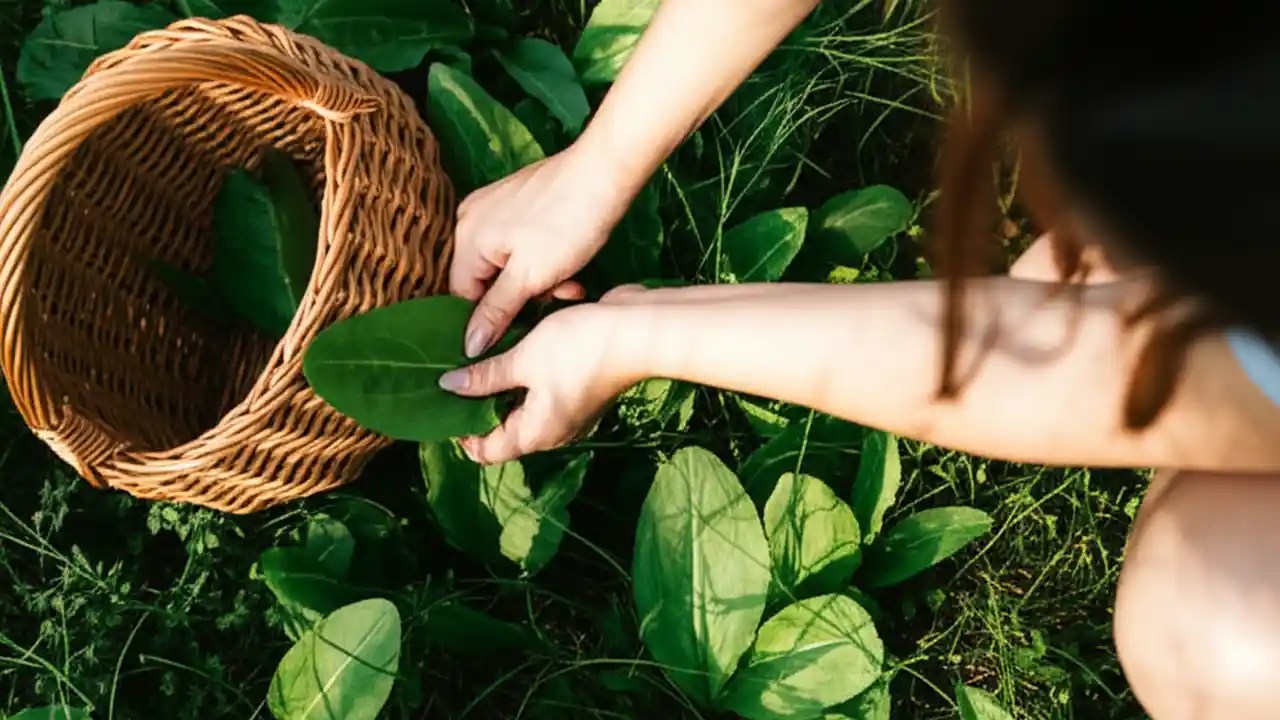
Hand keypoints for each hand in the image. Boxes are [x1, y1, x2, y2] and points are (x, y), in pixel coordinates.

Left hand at [437, 289, 651, 463]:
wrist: (638, 330)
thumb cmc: (581, 349)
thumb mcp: (524, 359)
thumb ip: (485, 376)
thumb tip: (448, 387)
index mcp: (536, 433)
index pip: (488, 451)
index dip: (463, 433)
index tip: (444, 404)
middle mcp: (553, 430)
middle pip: (505, 428)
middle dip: (479, 405)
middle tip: (455, 374)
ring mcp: (569, 411)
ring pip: (524, 406)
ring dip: (502, 386)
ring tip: (480, 357)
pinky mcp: (580, 389)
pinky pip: (543, 390)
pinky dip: (526, 376)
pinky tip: (514, 348)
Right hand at [451, 142, 638, 357]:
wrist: (605, 173)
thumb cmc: (567, 223)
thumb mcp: (530, 277)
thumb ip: (496, 312)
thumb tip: (468, 346)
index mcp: (466, 239)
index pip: (463, 297)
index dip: (491, 319)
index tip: (523, 328)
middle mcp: (470, 219)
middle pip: (485, 280)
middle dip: (522, 298)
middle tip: (556, 298)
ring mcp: (494, 206)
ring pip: (506, 264)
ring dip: (537, 282)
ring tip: (569, 283)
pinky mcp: (517, 201)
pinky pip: (518, 244)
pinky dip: (541, 261)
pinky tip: (569, 265)